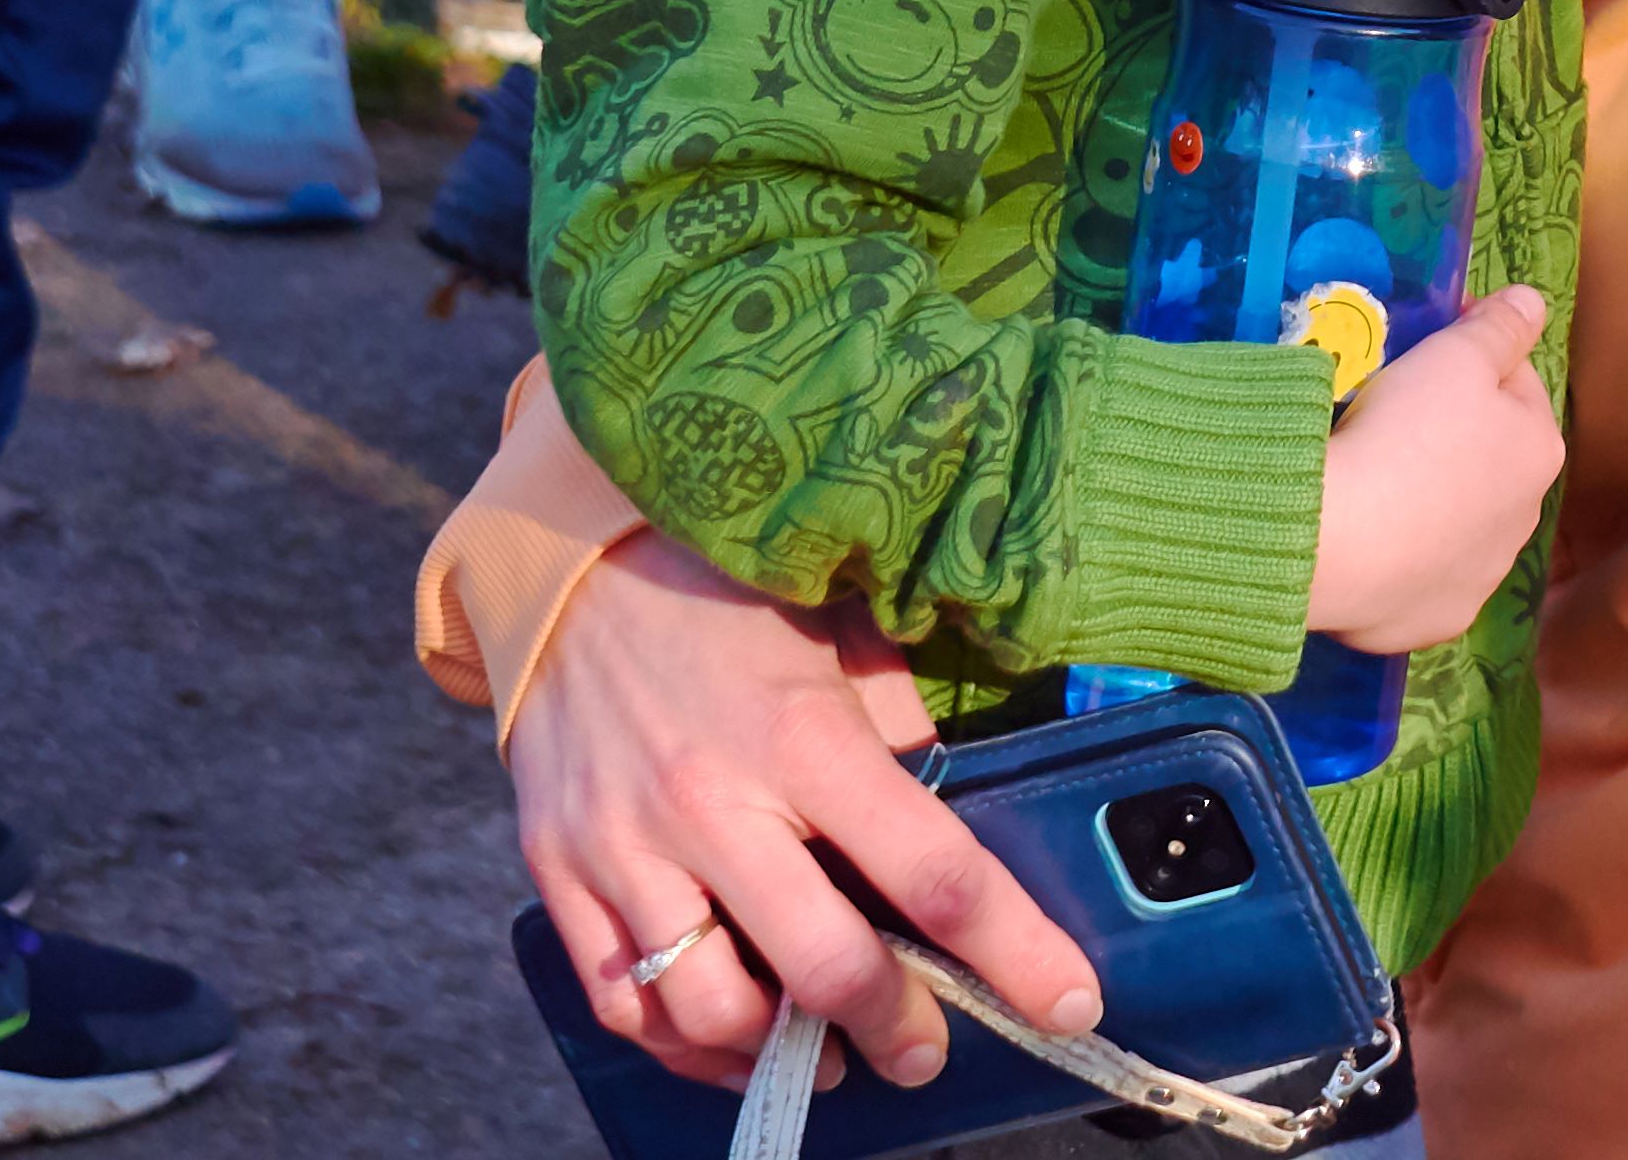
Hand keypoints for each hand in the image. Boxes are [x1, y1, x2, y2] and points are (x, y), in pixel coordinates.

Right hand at [507, 529, 1098, 1095]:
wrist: (573, 572)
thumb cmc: (731, 600)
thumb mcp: (842, 637)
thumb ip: (900, 730)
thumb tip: (958, 816)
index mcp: (805, 738)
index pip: (934, 871)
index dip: (1014, 953)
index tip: (1067, 1004)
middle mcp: (712, 805)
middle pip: (826, 966)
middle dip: (899, 1029)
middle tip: (928, 1048)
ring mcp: (625, 851)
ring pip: (712, 1012)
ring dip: (785, 1056)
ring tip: (830, 1053)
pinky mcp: (559, 877)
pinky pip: (622, 1005)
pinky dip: (685, 1049)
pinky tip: (735, 1043)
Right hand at [1307, 283, 1561, 656]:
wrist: (1340, 541)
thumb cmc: (1405, 433)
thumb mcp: (1455, 355)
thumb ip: (1502, 326)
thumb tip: (1535, 303)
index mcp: (1539, 450)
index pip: (1517, 382)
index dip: (1475, 355)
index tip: (1428, 346)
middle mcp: (1524, 519)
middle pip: (1490, 454)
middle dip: (1457, 433)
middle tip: (1394, 413)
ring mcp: (1480, 577)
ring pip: (1458, 519)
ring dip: (1432, 497)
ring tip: (1377, 480)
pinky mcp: (1435, 620)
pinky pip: (1421, 575)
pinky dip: (1402, 556)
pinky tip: (1369, 539)